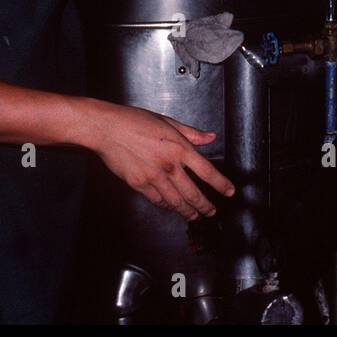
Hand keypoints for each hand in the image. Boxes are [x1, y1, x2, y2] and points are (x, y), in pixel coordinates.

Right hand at [87, 103, 234, 220]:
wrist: (108, 129)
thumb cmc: (135, 121)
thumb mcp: (168, 122)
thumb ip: (191, 133)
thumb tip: (210, 137)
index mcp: (179, 147)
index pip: (207, 171)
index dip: (221, 184)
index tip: (229, 192)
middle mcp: (169, 165)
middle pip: (193, 193)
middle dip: (205, 206)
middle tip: (212, 211)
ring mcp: (153, 177)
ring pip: (176, 202)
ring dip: (188, 211)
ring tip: (195, 216)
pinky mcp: (139, 184)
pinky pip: (157, 200)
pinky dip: (167, 206)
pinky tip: (172, 208)